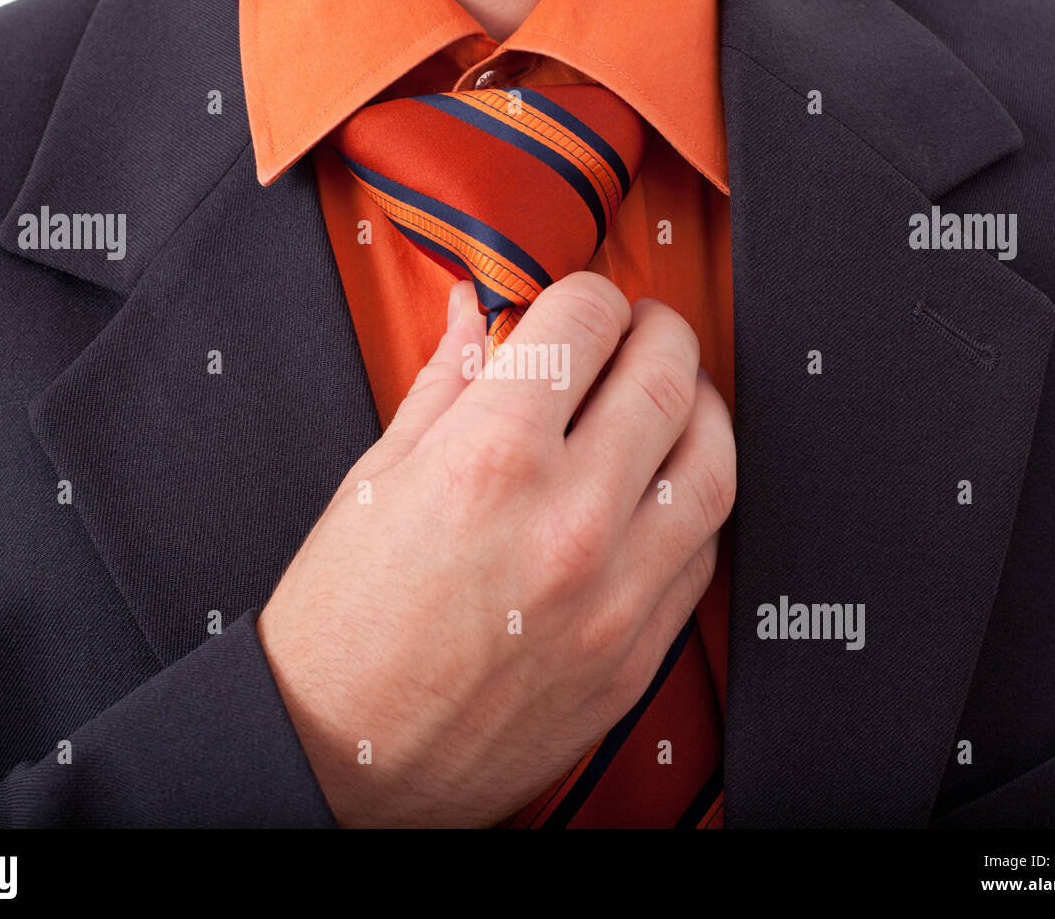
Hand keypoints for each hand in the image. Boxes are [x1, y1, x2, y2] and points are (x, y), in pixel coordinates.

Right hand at [257, 272, 735, 826]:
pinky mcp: (636, 653)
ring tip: (667, 397)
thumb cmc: (342, 632)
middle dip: (656, 329)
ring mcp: (614, 595)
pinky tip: (659, 488)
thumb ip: (444, 386)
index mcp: (489, 462)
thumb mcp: (374, 482)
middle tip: (634, 330)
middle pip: (665, 376)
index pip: (583, 323)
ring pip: (714, 464)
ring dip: (699, 409)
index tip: (577, 303)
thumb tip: (477, 320)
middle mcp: (567, 523)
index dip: (584, 293)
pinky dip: (693, 501)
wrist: (340, 762)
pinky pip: (704, 552)